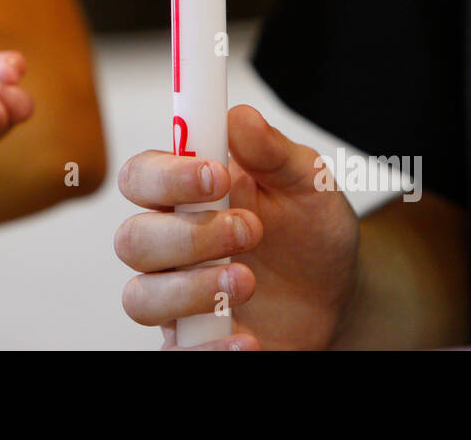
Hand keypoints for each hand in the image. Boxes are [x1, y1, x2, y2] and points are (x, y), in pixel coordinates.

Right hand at [115, 104, 360, 349]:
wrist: (338, 295)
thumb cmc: (309, 230)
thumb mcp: (306, 183)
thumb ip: (272, 151)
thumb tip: (241, 117)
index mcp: (184, 193)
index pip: (140, 177)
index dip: (167, 175)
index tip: (215, 174)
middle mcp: (170, 244)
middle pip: (132, 239)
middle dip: (188, 235)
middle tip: (249, 229)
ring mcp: (176, 295)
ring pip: (140, 297)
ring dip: (190, 289)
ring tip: (248, 281)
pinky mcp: (192, 342)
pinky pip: (175, 353)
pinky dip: (207, 348)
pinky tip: (246, 337)